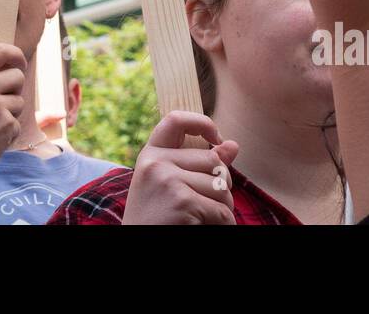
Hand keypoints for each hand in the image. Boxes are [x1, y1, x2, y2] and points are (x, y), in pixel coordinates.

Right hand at [122, 111, 238, 224]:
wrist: (136, 247)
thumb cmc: (156, 217)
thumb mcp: (170, 184)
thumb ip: (198, 164)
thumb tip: (233, 145)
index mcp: (150, 155)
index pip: (175, 119)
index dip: (202, 122)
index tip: (217, 138)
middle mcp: (156, 162)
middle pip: (213, 161)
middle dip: (221, 184)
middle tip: (208, 203)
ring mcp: (167, 180)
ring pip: (222, 186)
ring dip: (223, 207)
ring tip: (205, 217)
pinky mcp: (182, 201)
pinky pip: (221, 210)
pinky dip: (223, 223)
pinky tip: (206, 227)